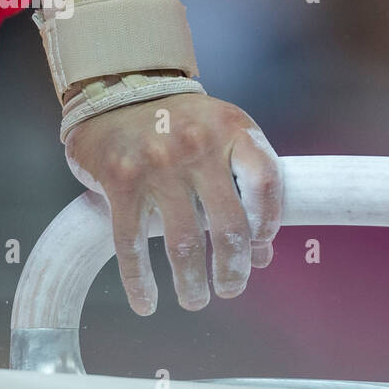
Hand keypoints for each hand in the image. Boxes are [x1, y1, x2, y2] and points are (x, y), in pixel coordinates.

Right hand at [64, 93, 280, 314]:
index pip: (266, 185)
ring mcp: (157, 163)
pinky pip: (132, 243)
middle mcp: (198, 145)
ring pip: (184, 242)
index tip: (260, 249)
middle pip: (229, 225)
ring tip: (196, 299)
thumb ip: (244, 186)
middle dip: (233, 269)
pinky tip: (146, 302)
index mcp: (233, 130)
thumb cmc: (182, 122)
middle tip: (231, 289)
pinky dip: (140, 281)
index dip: (269, 225)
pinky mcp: (120, 180)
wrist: (119, 86)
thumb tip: (261, 255)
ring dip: (192, 282)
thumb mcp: (223, 137)